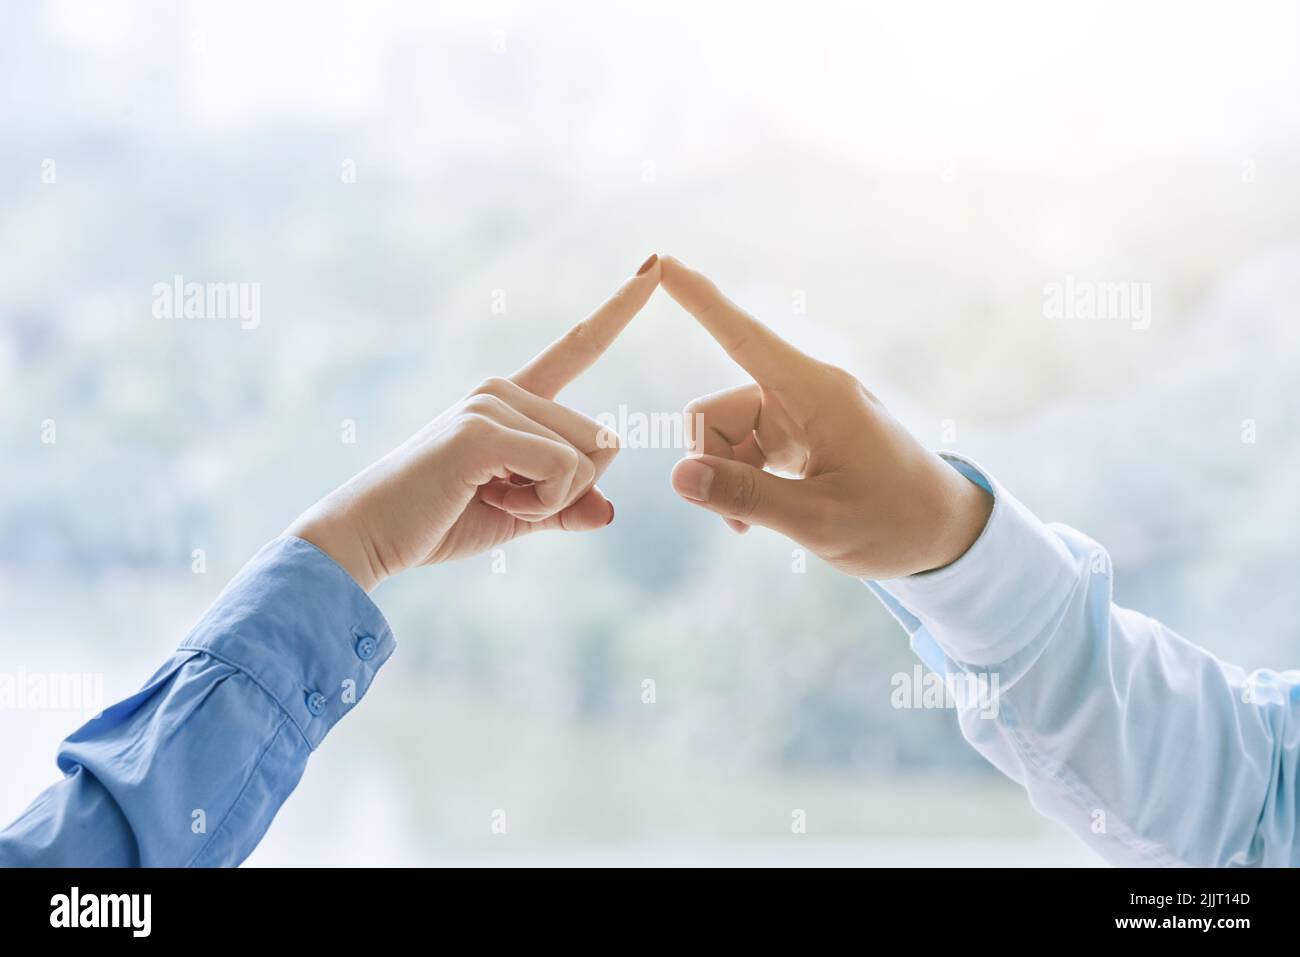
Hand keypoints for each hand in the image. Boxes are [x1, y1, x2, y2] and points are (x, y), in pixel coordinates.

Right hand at [287, 254, 661, 590]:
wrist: (369, 538)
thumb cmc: (435, 523)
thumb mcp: (516, 515)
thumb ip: (562, 507)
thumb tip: (608, 512)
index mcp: (512, 398)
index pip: (578, 346)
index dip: (618, 308)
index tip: (656, 262)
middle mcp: (504, 389)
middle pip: (602, 440)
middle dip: (571, 491)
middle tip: (504, 500)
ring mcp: (491, 403)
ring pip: (588, 458)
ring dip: (552, 501)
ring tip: (487, 498)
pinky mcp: (481, 430)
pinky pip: (563, 471)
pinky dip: (542, 504)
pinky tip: (489, 499)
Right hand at [661, 256, 991, 579]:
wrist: (947, 536)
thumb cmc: (895, 523)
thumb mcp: (819, 521)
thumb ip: (745, 497)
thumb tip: (677, 476)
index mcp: (817, 394)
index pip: (742, 336)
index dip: (699, 300)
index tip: (660, 262)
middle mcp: (804, 393)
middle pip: (715, 412)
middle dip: (710, 461)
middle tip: (736, 517)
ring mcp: (800, 414)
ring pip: (723, 435)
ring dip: (726, 479)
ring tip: (753, 524)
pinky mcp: (799, 437)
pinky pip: (742, 450)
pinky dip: (739, 483)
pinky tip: (755, 520)